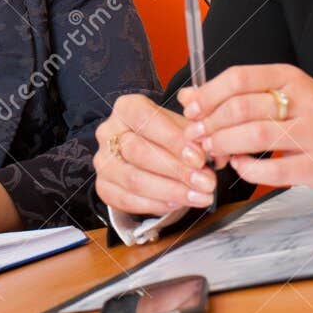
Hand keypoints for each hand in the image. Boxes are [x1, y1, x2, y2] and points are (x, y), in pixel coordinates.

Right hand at [93, 93, 216, 215]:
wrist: (147, 154)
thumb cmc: (167, 137)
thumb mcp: (182, 126)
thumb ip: (195, 134)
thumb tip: (210, 150)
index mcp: (127, 108)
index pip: (145, 119)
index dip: (173, 139)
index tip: (199, 158)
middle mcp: (108, 131)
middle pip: (138, 151)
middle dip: (176, 170)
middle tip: (206, 182)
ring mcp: (102, 161)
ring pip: (132, 179)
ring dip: (170, 191)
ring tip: (199, 197)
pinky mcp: (103, 186)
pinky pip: (126, 199)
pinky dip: (155, 204)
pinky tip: (177, 204)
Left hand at [179, 64, 312, 193]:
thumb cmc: (310, 118)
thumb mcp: (278, 95)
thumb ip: (235, 94)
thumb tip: (188, 97)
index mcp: (290, 78)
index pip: (240, 78)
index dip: (208, 94)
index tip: (191, 109)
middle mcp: (304, 101)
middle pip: (243, 107)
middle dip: (211, 123)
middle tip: (196, 135)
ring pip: (255, 135)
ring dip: (224, 144)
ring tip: (213, 150)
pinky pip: (273, 169)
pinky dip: (247, 169)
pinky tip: (238, 164)